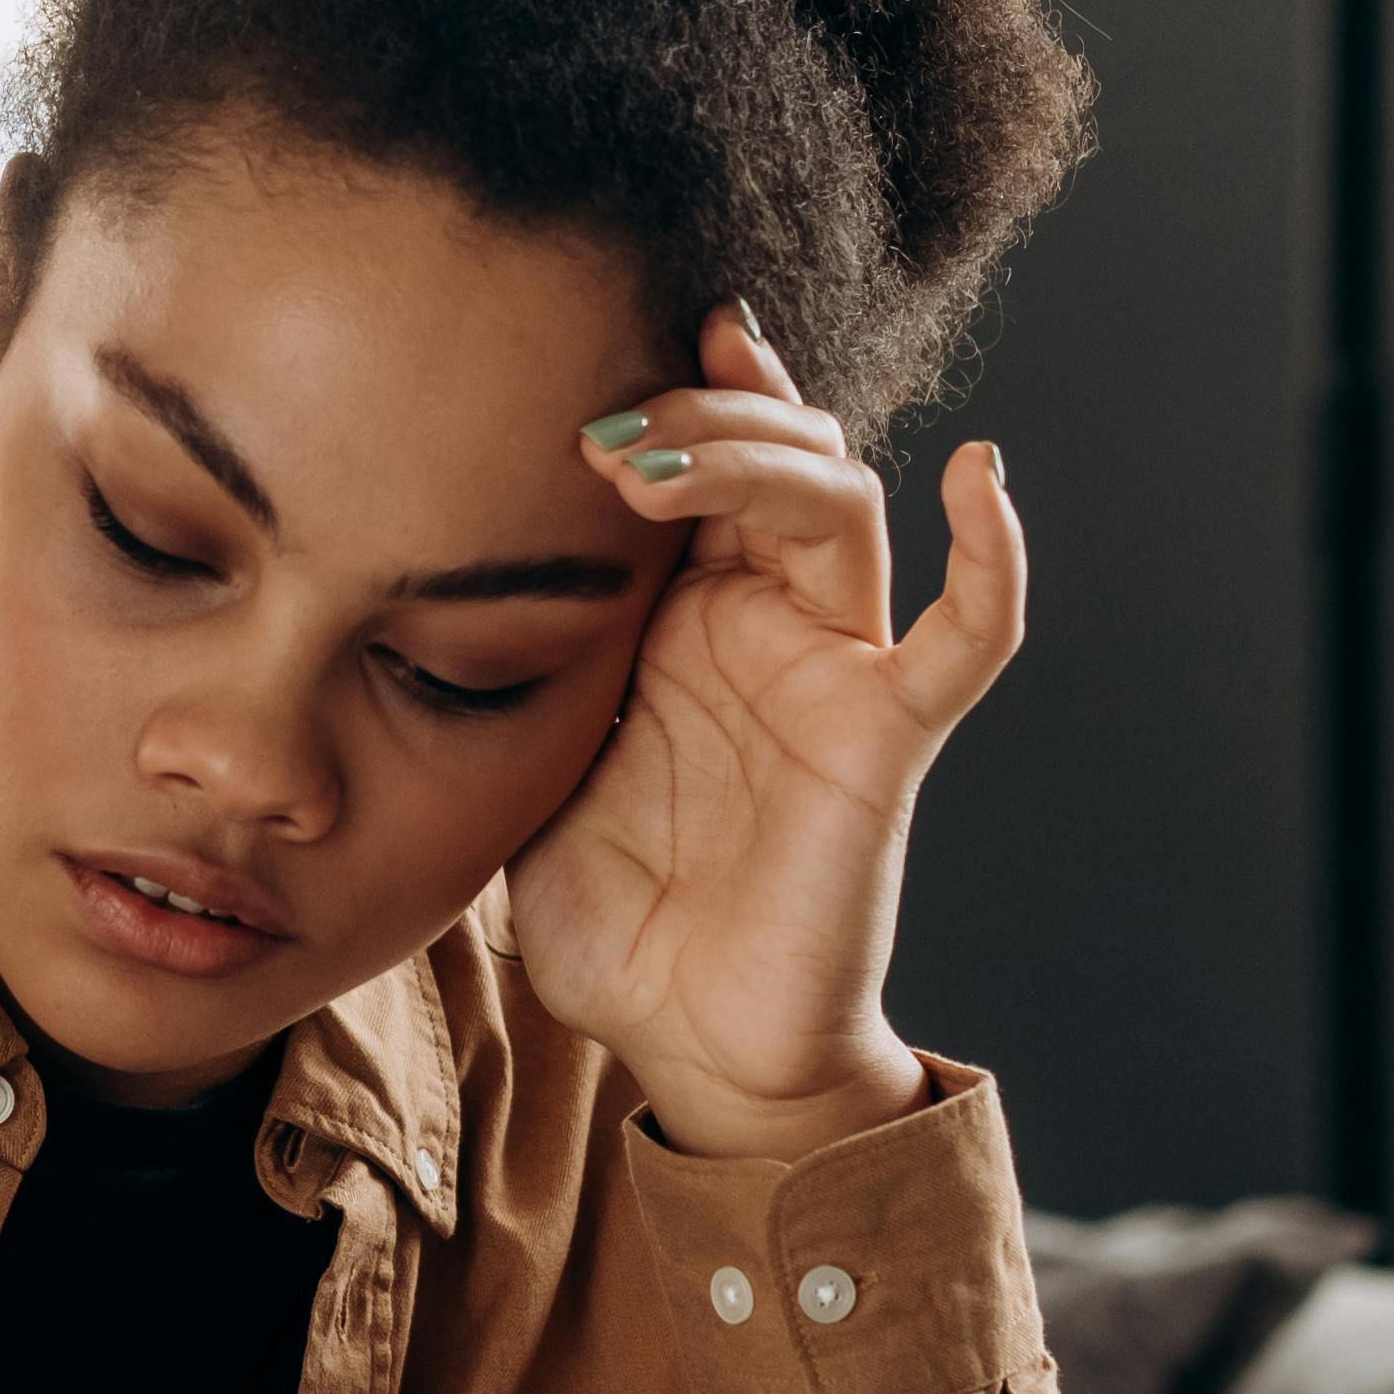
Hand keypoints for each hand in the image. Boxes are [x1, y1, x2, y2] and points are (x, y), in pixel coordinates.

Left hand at [507, 307, 1024, 1154]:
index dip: (674, 393)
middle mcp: (769, 627)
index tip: (596, 347)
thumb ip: (495, 684)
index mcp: (684, 625)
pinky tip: (983, 473)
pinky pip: (969, 634)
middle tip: (600, 436)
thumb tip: (399, 594)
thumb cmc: (615, 923)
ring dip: (758, 457)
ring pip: (840, 505)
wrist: (689, 1045)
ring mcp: (834, 672)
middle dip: (695, 416)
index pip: (701, 466)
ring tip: (652, 470)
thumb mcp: (519, 777)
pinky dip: (994, 554)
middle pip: (775, 457)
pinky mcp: (886, 736)